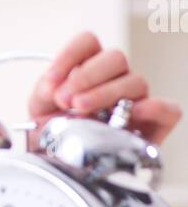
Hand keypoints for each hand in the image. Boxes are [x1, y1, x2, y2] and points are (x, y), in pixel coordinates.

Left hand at [27, 31, 181, 147]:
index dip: (69, 56)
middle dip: (87, 76)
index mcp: (88, 67)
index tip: (52, 81)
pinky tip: (134, 114)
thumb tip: (53, 87)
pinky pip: (168, 110)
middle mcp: (115, 79)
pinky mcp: (152, 125)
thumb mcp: (39, 110)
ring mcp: (136, 100)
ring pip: (136, 81)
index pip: (88, 42)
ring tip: (82, 111)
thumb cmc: (54, 133)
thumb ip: (43, 94)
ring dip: (107, 93)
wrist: (62, 164)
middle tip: (66, 100)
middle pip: (115, 57)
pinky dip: (155, 109)